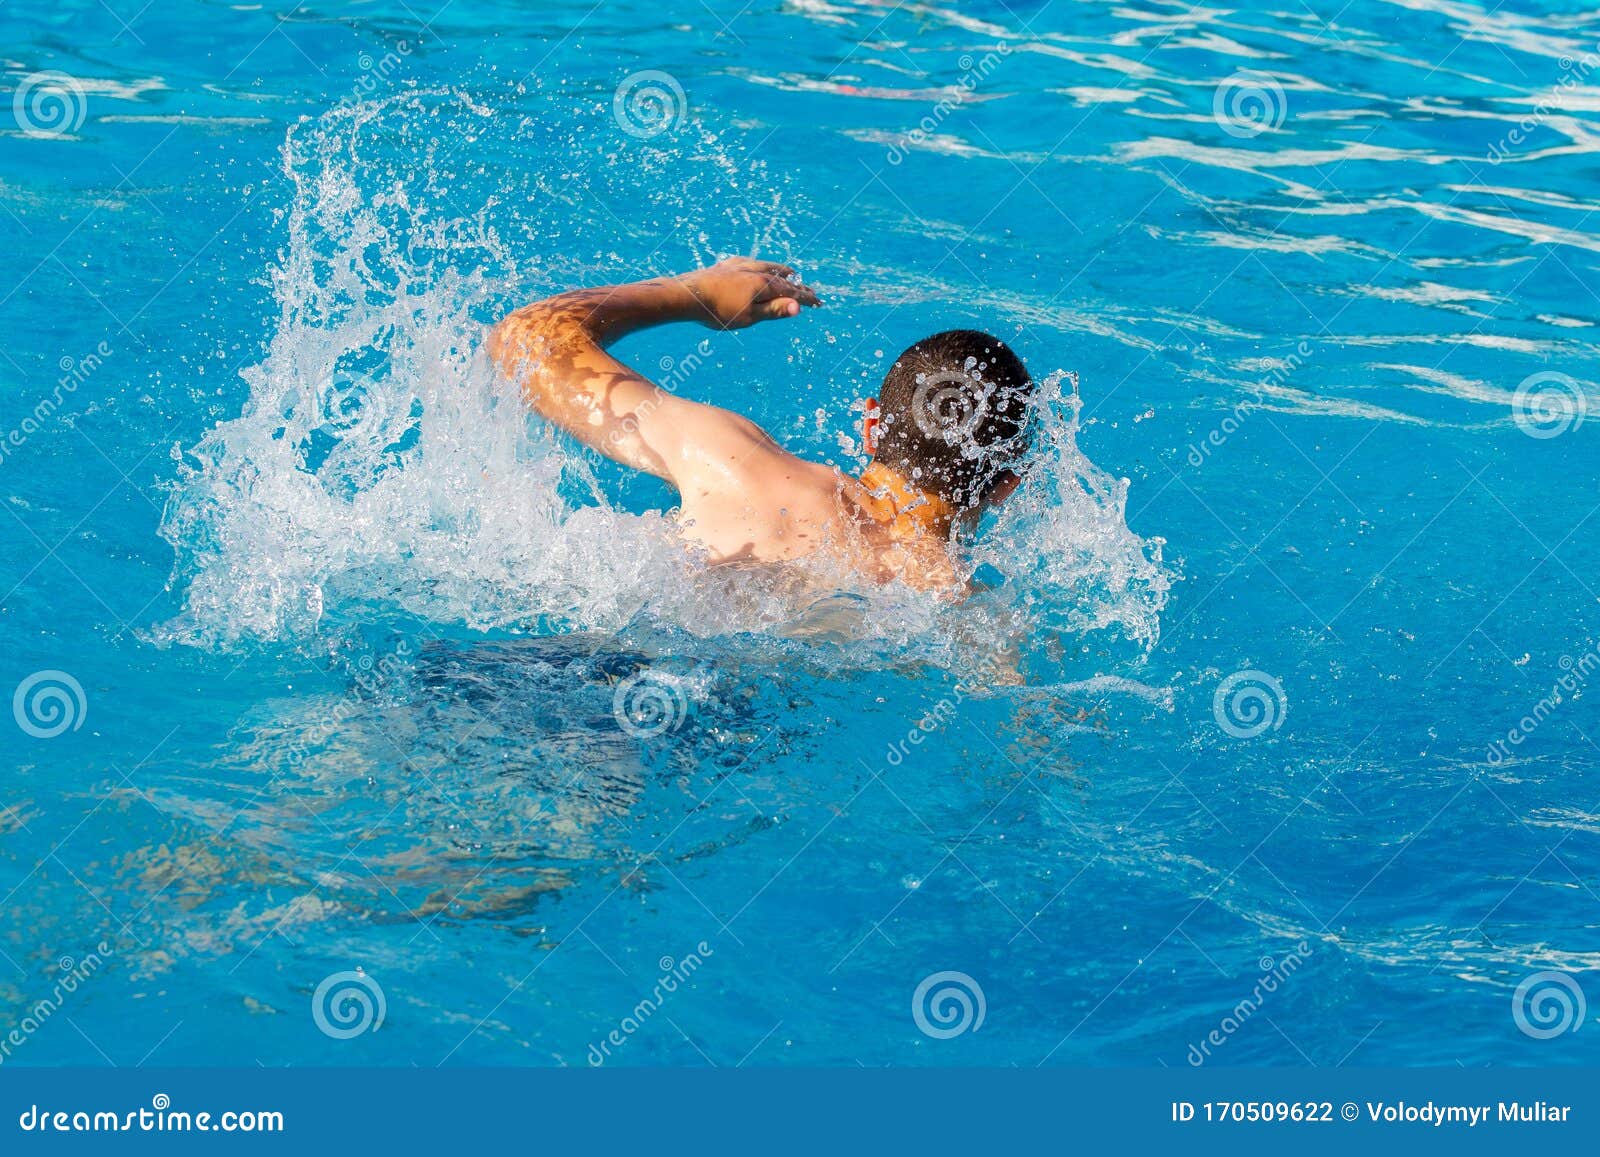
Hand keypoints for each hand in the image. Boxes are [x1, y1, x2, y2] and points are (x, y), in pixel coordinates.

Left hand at [676, 257, 821, 330]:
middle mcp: (755, 270)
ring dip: (782, 272)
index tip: (818, 303)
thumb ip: (774, 310)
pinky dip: (763, 267)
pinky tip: (756, 266)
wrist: (688, 294)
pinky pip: (751, 263)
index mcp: (763, 284)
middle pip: (782, 277)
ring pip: (768, 266)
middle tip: (809, 290)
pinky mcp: (726, 266)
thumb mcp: (749, 316)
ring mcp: (740, 266)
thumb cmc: (718, 310)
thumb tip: (798, 307)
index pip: (791, 291)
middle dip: (797, 285)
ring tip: (791, 274)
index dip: (805, 298)